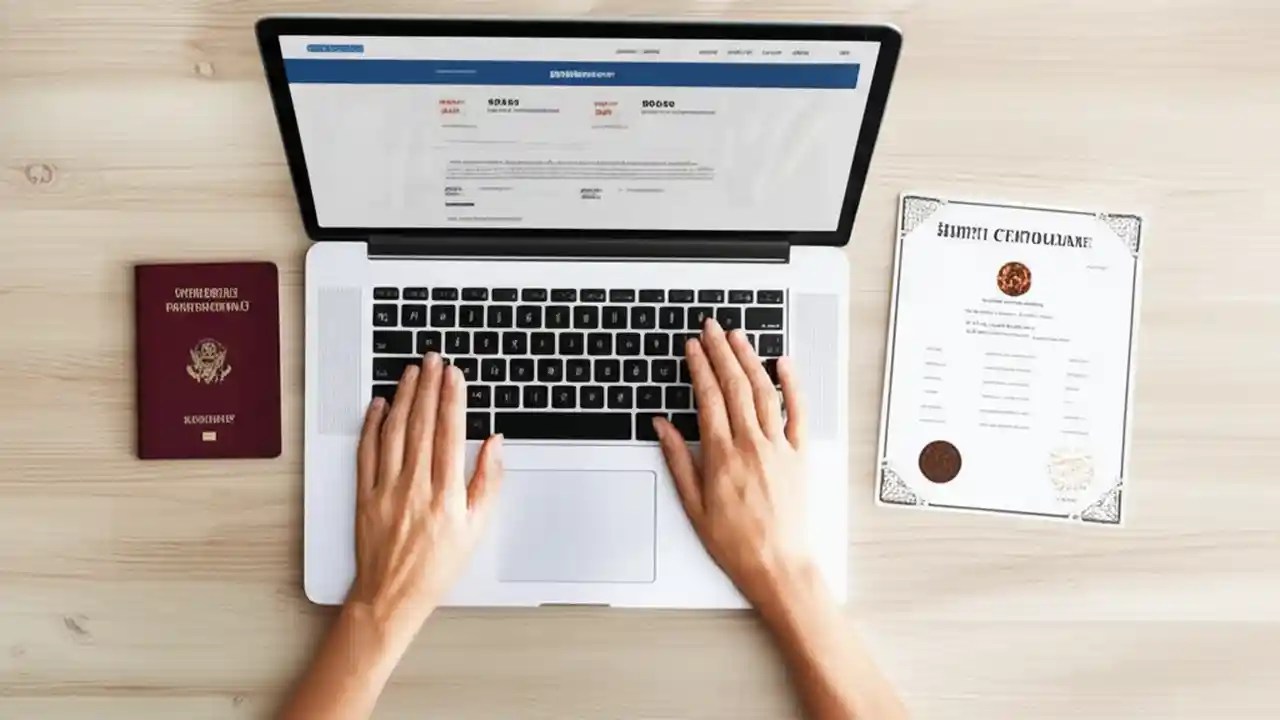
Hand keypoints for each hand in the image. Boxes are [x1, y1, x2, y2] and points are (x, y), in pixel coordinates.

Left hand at [349, 353, 502, 636]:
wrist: (392, 595)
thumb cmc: (438, 565)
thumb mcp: (477, 528)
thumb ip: (488, 482)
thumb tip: (494, 444)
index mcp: (446, 494)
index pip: (450, 433)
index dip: (452, 399)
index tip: (454, 375)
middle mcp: (415, 486)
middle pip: (422, 424)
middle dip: (429, 387)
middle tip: (434, 360)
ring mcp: (386, 488)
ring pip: (394, 431)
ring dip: (403, 397)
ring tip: (411, 373)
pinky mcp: (364, 495)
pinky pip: (367, 451)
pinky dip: (372, 424)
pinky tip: (379, 405)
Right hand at [653, 320, 811, 607]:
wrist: (778, 566)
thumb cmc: (735, 542)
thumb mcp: (693, 505)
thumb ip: (677, 460)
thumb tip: (661, 426)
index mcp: (721, 456)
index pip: (708, 398)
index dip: (698, 368)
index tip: (691, 348)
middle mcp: (751, 445)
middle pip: (734, 386)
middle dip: (720, 352)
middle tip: (710, 329)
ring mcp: (778, 448)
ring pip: (763, 391)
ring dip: (749, 359)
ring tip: (737, 337)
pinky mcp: (799, 455)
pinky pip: (798, 412)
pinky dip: (792, 385)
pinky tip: (784, 364)